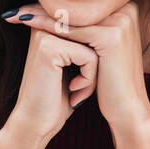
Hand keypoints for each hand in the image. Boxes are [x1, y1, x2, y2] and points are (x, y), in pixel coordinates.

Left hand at [2, 1, 149, 132]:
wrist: (128, 108)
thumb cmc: (112, 82)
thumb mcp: (100, 49)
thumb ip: (89, 28)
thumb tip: (62, 12)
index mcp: (126, 9)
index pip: (81, 3)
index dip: (53, 4)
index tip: (26, 8)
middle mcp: (127, 9)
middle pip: (76, 7)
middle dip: (43, 7)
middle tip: (15, 11)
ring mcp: (121, 21)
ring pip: (71, 16)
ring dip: (41, 15)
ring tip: (17, 16)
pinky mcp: (110, 36)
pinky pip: (71, 30)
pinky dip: (47, 26)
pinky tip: (27, 25)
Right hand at [4, 7, 99, 148]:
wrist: (36, 124)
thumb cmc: (57, 99)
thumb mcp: (75, 66)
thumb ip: (86, 43)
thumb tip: (113, 28)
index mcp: (50, 25)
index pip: (91, 31)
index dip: (94, 59)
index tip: (80, 80)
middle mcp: (45, 25)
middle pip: (94, 37)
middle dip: (94, 66)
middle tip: (79, 88)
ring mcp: (45, 34)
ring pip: (94, 46)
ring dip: (92, 74)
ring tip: (77, 90)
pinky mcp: (49, 48)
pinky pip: (89, 58)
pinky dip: (88, 79)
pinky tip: (73, 92)